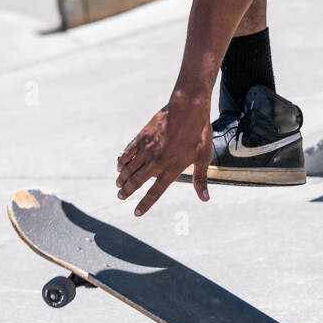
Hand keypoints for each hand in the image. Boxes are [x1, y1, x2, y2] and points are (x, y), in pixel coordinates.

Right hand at [115, 95, 213, 215]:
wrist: (187, 109)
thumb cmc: (199, 134)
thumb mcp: (203, 158)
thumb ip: (200, 179)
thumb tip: (204, 198)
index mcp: (171, 170)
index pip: (155, 193)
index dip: (144, 204)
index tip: (136, 213)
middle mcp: (156, 162)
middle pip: (136, 182)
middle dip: (127, 191)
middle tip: (120, 197)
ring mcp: (147, 150)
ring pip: (130, 168)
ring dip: (122, 178)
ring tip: (118, 185)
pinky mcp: (142, 137)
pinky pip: (128, 152)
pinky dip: (122, 161)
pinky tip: (119, 166)